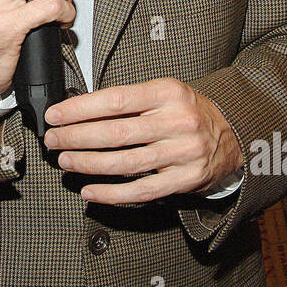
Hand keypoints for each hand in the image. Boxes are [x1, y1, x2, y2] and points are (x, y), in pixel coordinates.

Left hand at [42, 78, 242, 205]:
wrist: (234, 135)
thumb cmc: (188, 113)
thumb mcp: (165, 94)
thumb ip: (130, 101)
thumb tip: (79, 111)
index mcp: (168, 93)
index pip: (114, 100)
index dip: (79, 109)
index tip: (55, 115)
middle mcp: (177, 122)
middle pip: (115, 133)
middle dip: (76, 137)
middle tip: (53, 140)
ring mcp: (183, 152)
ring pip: (125, 163)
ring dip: (88, 163)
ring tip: (65, 161)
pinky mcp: (186, 179)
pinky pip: (142, 191)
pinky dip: (111, 193)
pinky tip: (90, 191)